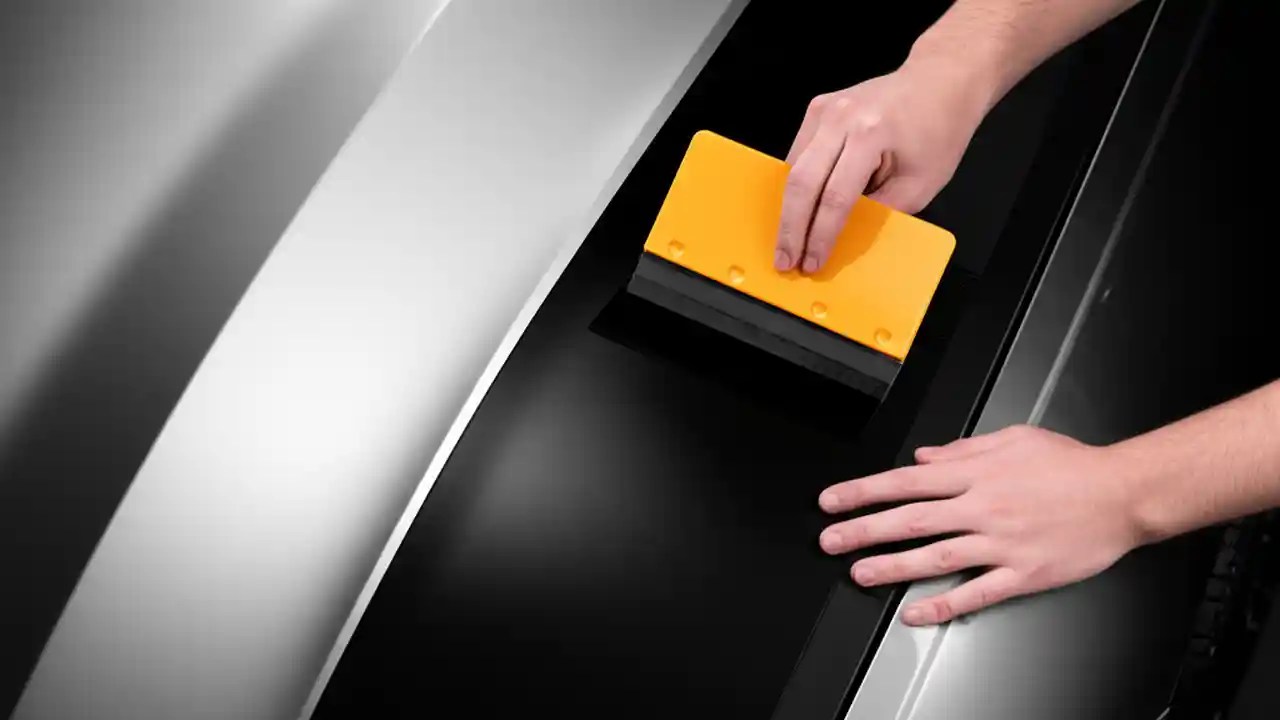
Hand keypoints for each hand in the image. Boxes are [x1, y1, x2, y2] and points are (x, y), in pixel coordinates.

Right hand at [775, 57, 991, 273]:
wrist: (940, 81)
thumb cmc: (939, 130)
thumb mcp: (921, 183)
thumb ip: (882, 211)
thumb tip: (843, 237)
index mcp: (871, 133)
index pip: (836, 196)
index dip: (822, 235)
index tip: (812, 262)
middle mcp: (841, 117)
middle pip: (802, 182)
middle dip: (791, 228)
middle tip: (785, 260)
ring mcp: (824, 109)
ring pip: (792, 169)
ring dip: (789, 209)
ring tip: (789, 241)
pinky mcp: (817, 109)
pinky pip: (798, 155)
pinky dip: (797, 186)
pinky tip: (800, 209)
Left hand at [816, 425, 1146, 625]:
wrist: (1124, 492)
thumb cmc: (1073, 464)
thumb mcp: (1013, 439)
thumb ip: (963, 449)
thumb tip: (924, 458)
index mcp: (977, 474)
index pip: (906, 481)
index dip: (864, 491)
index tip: (834, 500)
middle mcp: (983, 508)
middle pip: (911, 519)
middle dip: (864, 529)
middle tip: (830, 540)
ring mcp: (1002, 543)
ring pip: (936, 556)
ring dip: (893, 566)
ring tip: (860, 574)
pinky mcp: (1024, 573)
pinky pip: (977, 592)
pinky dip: (944, 605)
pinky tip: (917, 613)